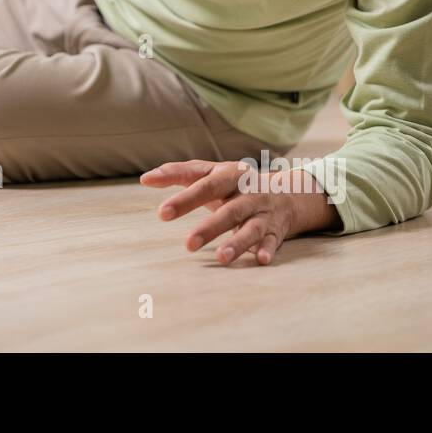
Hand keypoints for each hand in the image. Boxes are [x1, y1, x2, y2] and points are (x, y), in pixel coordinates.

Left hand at [140, 160, 338, 265]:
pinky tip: (261, 260)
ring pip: (251, 229)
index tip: (162, 214)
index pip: (204, 185)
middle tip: (188, 245)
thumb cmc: (234, 183)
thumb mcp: (209, 172)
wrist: (287, 191)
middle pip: (229, 211)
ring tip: (221, 257)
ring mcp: (263, 213)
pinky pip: (273, 241)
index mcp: (230, 175)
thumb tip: (144, 179)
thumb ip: (177, 173)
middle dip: (210, 228)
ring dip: (238, 243)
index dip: (184, 200)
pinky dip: (268, 250)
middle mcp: (248, 193)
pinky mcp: (276, 231)